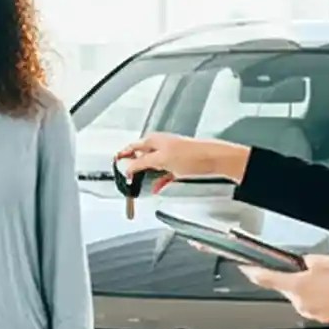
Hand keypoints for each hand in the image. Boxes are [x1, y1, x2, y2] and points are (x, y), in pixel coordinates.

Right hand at [115, 133, 249, 192]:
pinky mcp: (179, 165)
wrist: (213, 159)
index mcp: (154, 141)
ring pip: (152, 165)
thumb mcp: (161, 159)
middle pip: (141, 156)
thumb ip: (142, 163)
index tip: (115, 165)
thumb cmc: (191, 154)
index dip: (123, 156)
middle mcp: (160, 146)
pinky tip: (157, 187)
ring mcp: (170, 156)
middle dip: (133, 166)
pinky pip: (164, 174)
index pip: (132, 148)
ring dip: (145, 174)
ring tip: (137, 183)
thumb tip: (129, 168)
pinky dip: (159, 180)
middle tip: (125, 176)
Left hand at [240, 255, 328, 324]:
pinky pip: (314, 306)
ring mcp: (311, 312)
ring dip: (309, 290)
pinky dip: (320, 299)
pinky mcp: (322, 318)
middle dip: (294, 279)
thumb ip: (305, 262)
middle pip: (286, 288)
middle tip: (311, 271)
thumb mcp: (322, 261)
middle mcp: (299, 302)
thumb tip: (303, 265)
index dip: (253, 272)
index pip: (266, 278)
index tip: (246, 269)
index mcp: (295, 286)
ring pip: (301, 298)